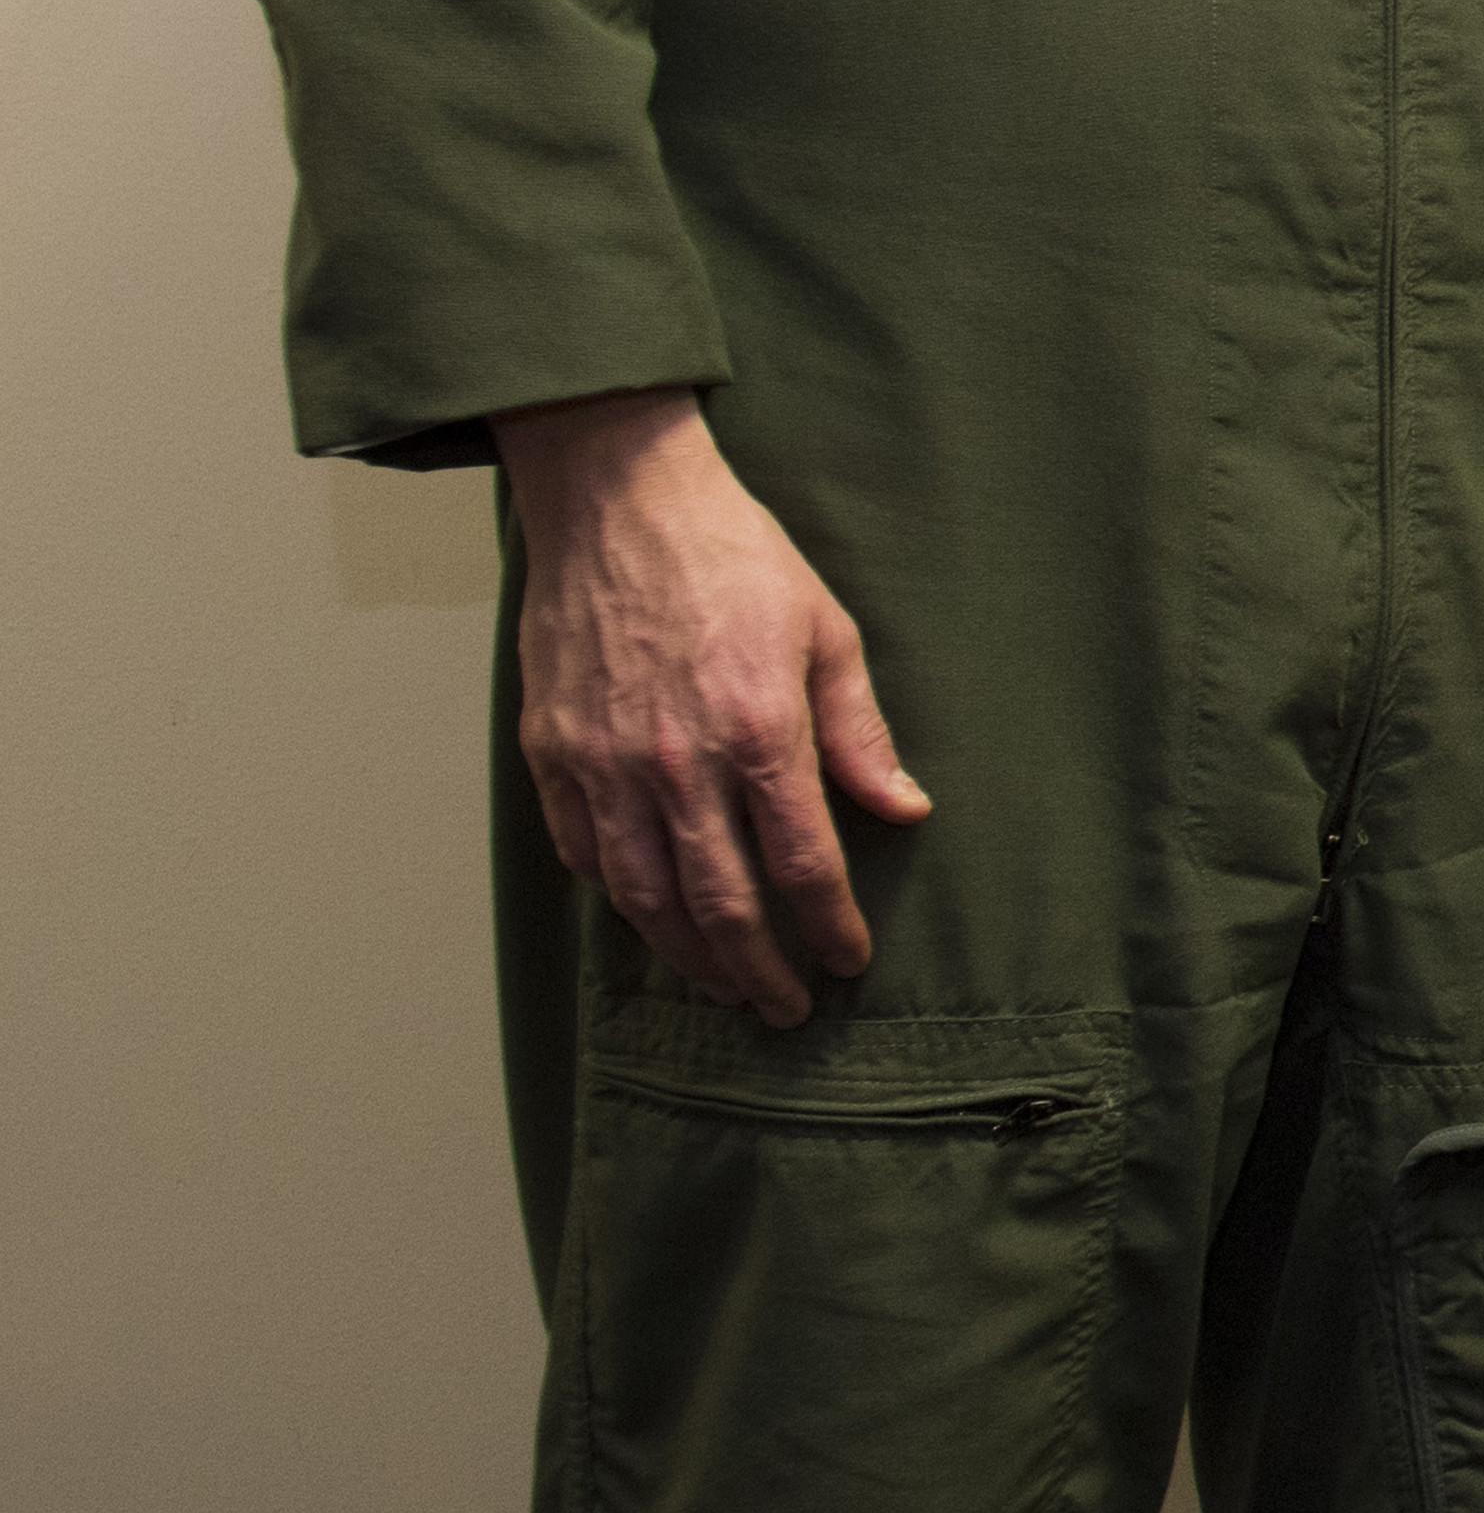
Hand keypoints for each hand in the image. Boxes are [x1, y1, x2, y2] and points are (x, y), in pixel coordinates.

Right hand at [493, 387, 931, 1029]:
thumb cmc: (734, 560)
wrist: (619, 503)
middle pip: (719, 904)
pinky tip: (653, 920)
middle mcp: (675, 761)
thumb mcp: (828, 632)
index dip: (828, 926)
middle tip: (786, 1009)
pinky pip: (583, 854)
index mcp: (758, 730)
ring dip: (687, 956)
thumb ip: (859, 734)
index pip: (802, 864)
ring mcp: (603, 763)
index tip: (848, 960)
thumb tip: (903, 811)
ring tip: (725, 987)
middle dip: (758, 970)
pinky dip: (621, 901)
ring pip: (644, 897)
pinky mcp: (551, 754)